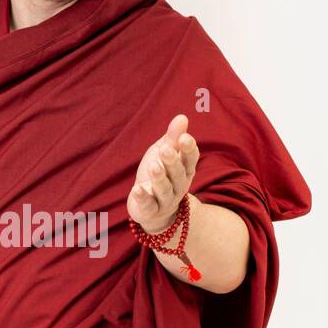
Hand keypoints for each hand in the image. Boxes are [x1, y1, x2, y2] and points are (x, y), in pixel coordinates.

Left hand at [127, 114, 199, 233]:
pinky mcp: (150, 211)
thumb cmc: (160, 174)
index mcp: (184, 170)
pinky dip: (143, 198)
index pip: (190, 159)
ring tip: (153, 167)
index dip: (188, 149)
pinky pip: (148, 205)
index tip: (184, 138)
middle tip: (165, 150)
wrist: (152, 209)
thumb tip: (182, 117)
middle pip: (178, 175)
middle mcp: (178, 186)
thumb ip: (173, 137)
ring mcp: (165, 200)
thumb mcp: (164, 152)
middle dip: (172, 162)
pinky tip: (137, 189)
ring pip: (165, 190)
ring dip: (160, 179)